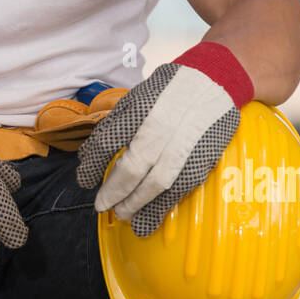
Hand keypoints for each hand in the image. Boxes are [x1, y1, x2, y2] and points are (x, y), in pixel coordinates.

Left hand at [75, 41, 252, 236]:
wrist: (214, 81)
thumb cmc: (169, 90)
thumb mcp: (135, 97)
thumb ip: (113, 126)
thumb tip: (87, 155)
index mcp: (140, 109)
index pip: (108, 142)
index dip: (92, 165)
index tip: (85, 179)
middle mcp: (161, 128)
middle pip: (130, 169)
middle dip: (112, 192)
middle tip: (101, 205)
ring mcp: (183, 145)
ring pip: (154, 185)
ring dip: (134, 205)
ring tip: (122, 215)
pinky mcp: (200, 159)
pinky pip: (177, 190)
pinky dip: (160, 207)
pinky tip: (147, 218)